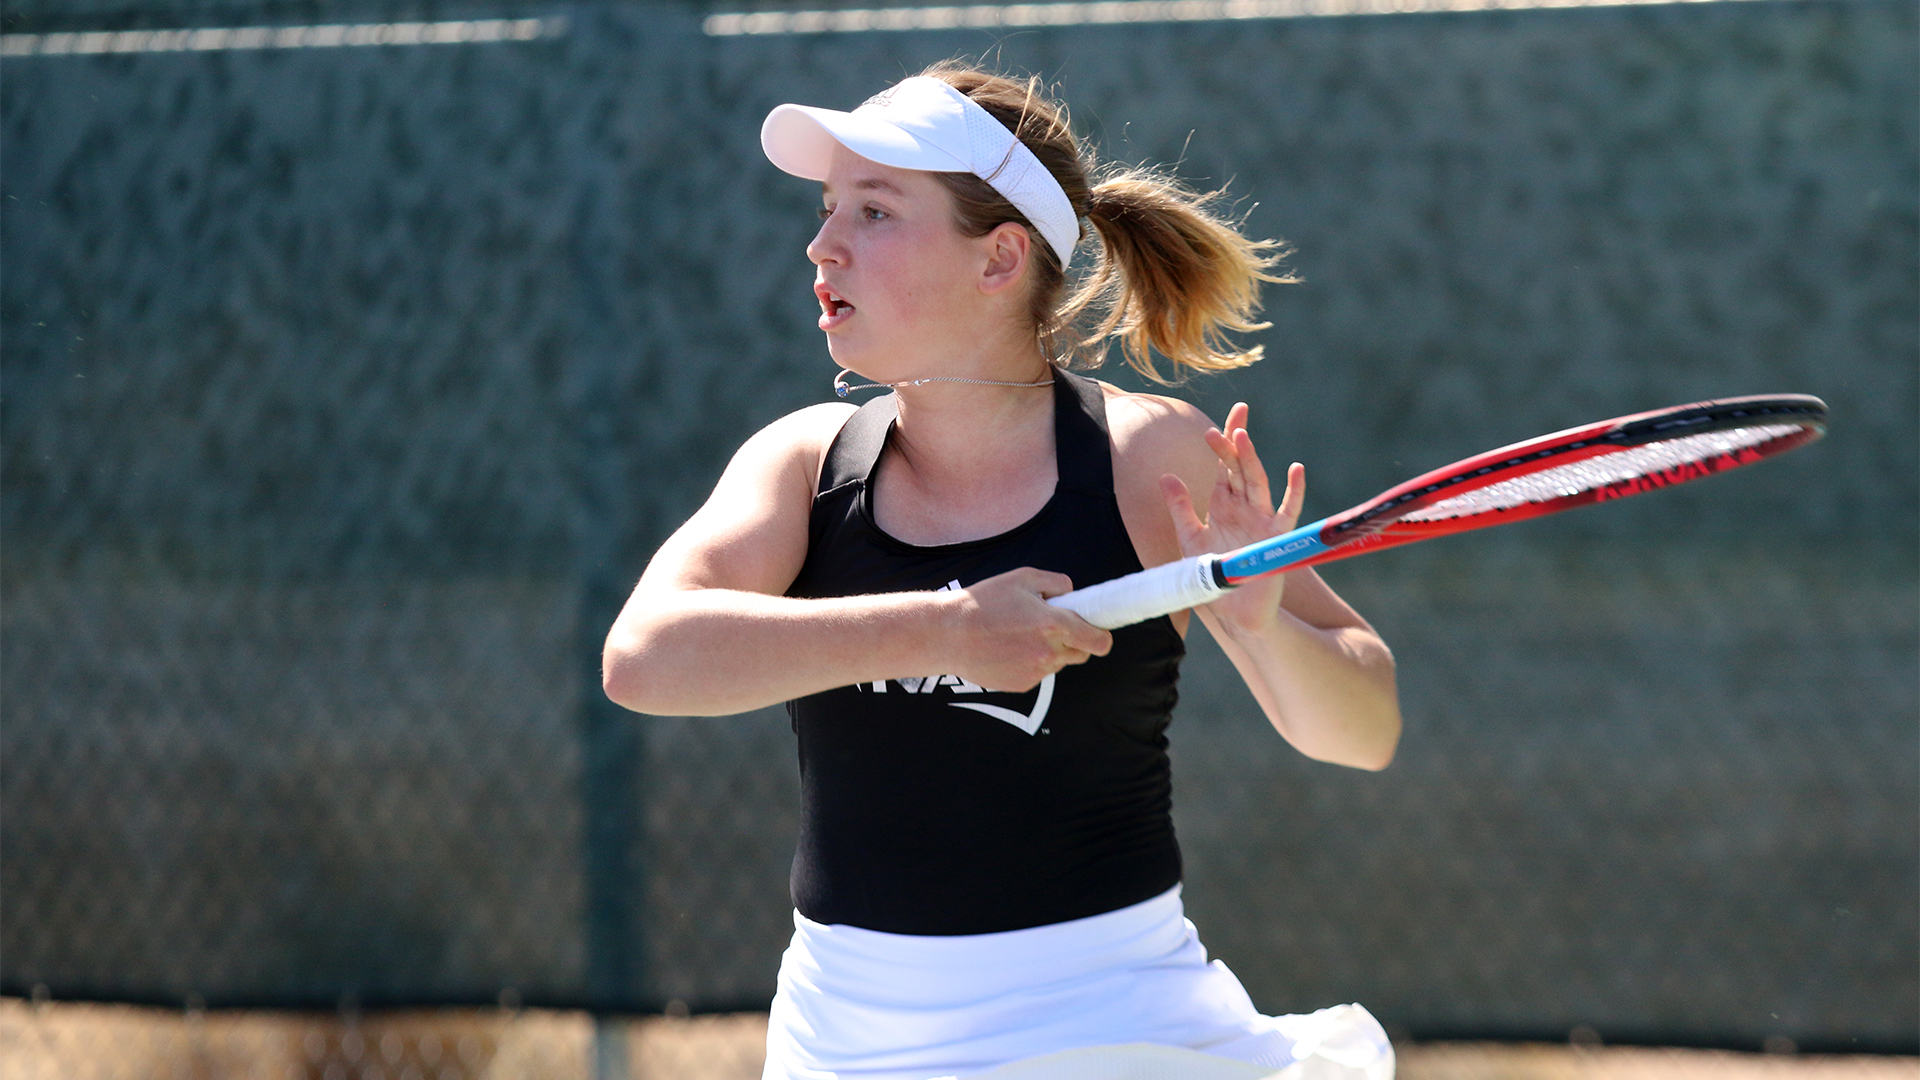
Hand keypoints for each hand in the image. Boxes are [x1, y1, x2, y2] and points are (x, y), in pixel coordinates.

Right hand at [945, 567, 1112, 691]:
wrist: (948, 635)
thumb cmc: (983, 603)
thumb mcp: (1022, 578)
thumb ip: (1057, 583)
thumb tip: (1072, 593)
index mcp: (1053, 623)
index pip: (1099, 641)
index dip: (1102, 635)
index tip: (1098, 631)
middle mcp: (1048, 652)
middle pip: (1082, 653)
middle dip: (1074, 640)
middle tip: (1050, 626)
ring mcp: (1035, 672)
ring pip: (1058, 663)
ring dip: (1050, 651)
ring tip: (1020, 635)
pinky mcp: (1022, 685)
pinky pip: (1038, 673)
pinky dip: (1031, 662)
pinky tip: (1008, 649)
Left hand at [1160, 402, 1305, 634]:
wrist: (1231, 609)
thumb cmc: (1213, 574)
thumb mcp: (1189, 538)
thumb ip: (1180, 508)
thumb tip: (1165, 476)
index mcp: (1223, 504)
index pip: (1224, 466)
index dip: (1223, 442)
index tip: (1220, 420)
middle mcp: (1243, 507)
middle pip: (1240, 468)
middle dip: (1236, 443)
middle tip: (1232, 420)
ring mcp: (1261, 520)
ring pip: (1257, 483)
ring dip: (1250, 460)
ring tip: (1242, 437)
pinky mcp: (1275, 537)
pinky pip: (1287, 511)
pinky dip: (1293, 491)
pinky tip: (1295, 470)